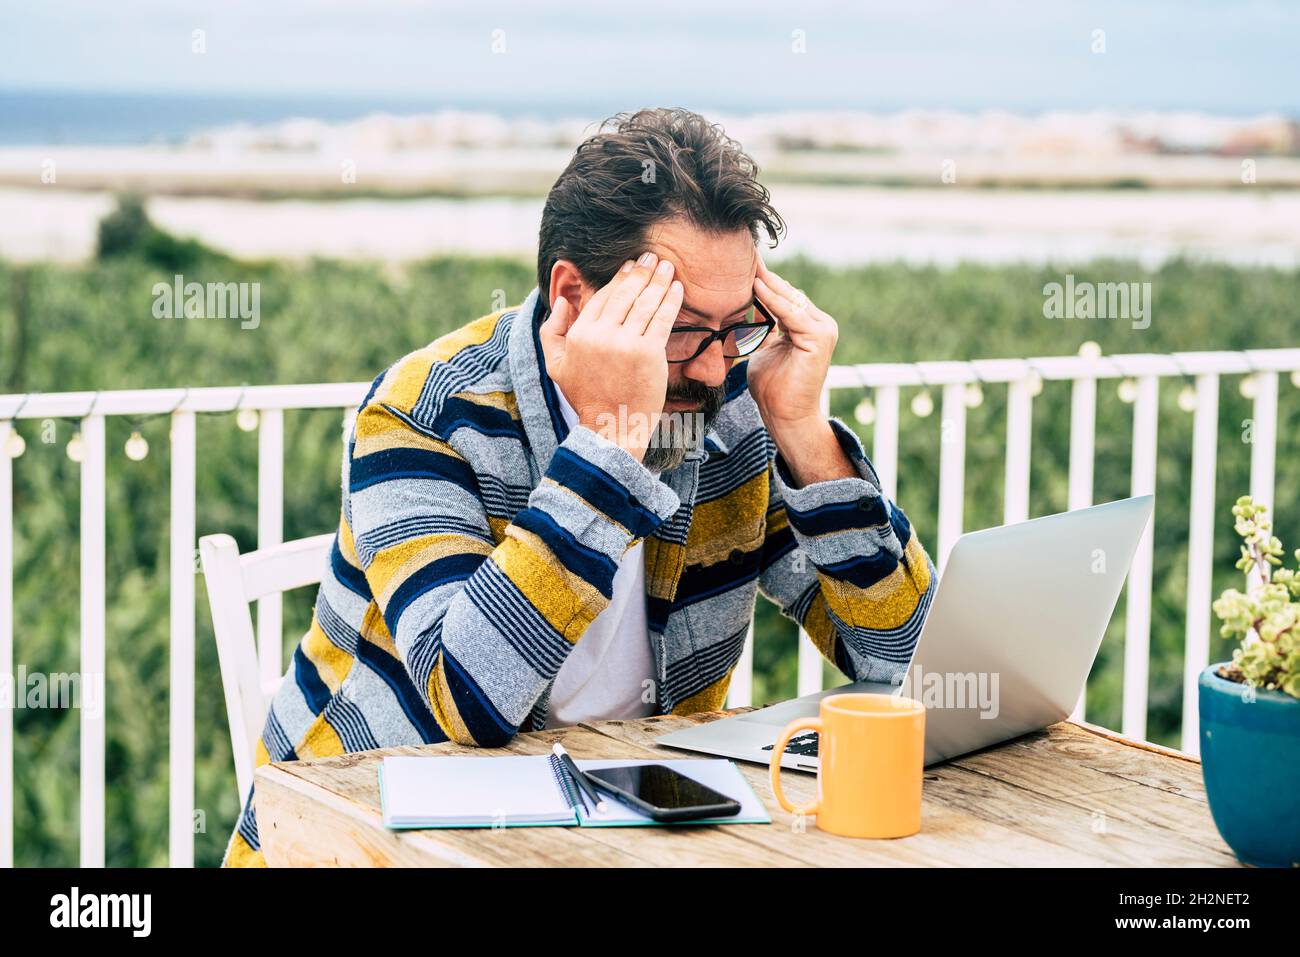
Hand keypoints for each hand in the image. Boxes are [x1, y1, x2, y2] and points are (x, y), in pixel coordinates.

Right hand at [539, 253, 683, 462]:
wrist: (611, 427)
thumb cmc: (586, 397)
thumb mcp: (556, 365)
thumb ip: (552, 331)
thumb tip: (562, 301)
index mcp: (580, 334)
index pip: (603, 298)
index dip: (619, 279)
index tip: (630, 267)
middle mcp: (601, 335)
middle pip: (625, 294)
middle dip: (641, 272)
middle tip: (652, 258)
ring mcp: (625, 343)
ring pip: (645, 303)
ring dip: (659, 280)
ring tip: (667, 267)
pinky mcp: (649, 353)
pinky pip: (661, 319)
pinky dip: (671, 300)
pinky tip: (677, 288)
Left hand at [746, 259, 853, 485]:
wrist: (784, 415)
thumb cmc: (772, 387)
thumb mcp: (763, 349)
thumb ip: (763, 329)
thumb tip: (747, 312)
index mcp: (808, 325)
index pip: (784, 296)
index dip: (763, 280)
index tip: (742, 263)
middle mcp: (820, 323)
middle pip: (789, 294)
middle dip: (765, 276)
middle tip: (743, 254)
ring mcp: (823, 329)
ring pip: (791, 300)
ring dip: (768, 283)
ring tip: (747, 265)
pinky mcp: (820, 337)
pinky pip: (792, 314)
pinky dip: (774, 300)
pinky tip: (756, 286)